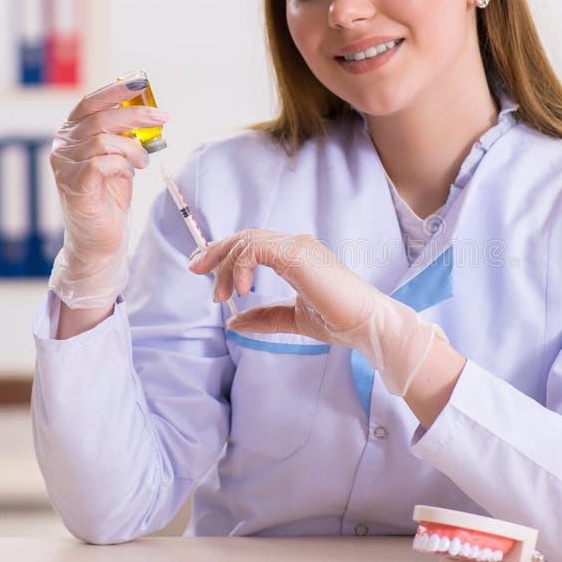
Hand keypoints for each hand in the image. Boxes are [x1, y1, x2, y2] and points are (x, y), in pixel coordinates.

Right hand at [49, 75, 168, 309]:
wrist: (102, 238)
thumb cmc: (111, 197)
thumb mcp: (121, 158)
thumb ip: (126, 136)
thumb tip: (149, 112)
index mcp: (72, 134)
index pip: (91, 102)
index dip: (116, 90)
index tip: (141, 82)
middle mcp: (63, 146)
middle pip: (101, 118)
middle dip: (136, 115)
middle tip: (163, 117)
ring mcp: (65, 166)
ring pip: (103, 140)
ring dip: (132, 148)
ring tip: (143, 162)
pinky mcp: (75, 186)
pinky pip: (102, 163)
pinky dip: (122, 165)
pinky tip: (129, 173)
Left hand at [189, 230, 440, 396]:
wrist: (365, 324)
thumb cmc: (338, 320)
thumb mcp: (292, 319)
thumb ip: (264, 318)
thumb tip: (232, 322)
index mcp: (296, 255)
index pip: (253, 243)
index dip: (225, 253)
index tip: (205, 273)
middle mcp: (296, 244)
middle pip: (245, 236)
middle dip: (216, 252)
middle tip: (196, 271)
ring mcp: (297, 246)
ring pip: (247, 241)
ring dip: (226, 265)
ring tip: (222, 294)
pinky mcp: (297, 253)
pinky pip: (256, 249)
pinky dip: (241, 266)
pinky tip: (242, 289)